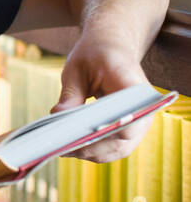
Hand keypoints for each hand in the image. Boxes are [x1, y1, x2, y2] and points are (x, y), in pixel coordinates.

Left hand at [50, 28, 152, 162]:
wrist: (111, 48)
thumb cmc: (95, 55)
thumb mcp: (77, 69)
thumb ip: (70, 94)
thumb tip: (57, 116)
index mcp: (135, 89)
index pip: (130, 120)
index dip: (107, 132)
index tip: (79, 137)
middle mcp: (144, 110)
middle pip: (122, 142)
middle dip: (90, 147)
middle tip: (60, 148)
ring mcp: (139, 122)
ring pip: (117, 150)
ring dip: (90, 153)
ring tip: (61, 149)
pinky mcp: (129, 129)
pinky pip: (113, 147)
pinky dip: (93, 150)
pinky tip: (71, 147)